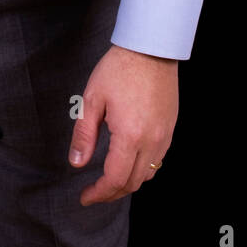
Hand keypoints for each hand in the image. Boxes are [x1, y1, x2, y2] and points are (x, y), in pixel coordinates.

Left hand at [68, 44, 177, 205]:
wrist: (151, 49)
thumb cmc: (119, 69)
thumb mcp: (92, 99)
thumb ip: (83, 135)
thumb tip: (77, 163)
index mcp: (130, 135)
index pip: (115, 179)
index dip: (99, 193)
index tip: (85, 197)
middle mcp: (151, 140)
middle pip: (132, 183)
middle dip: (111, 193)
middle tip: (93, 192)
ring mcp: (164, 136)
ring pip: (148, 175)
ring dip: (128, 183)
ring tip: (109, 181)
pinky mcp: (170, 129)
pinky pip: (158, 160)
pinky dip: (142, 170)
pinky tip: (128, 163)